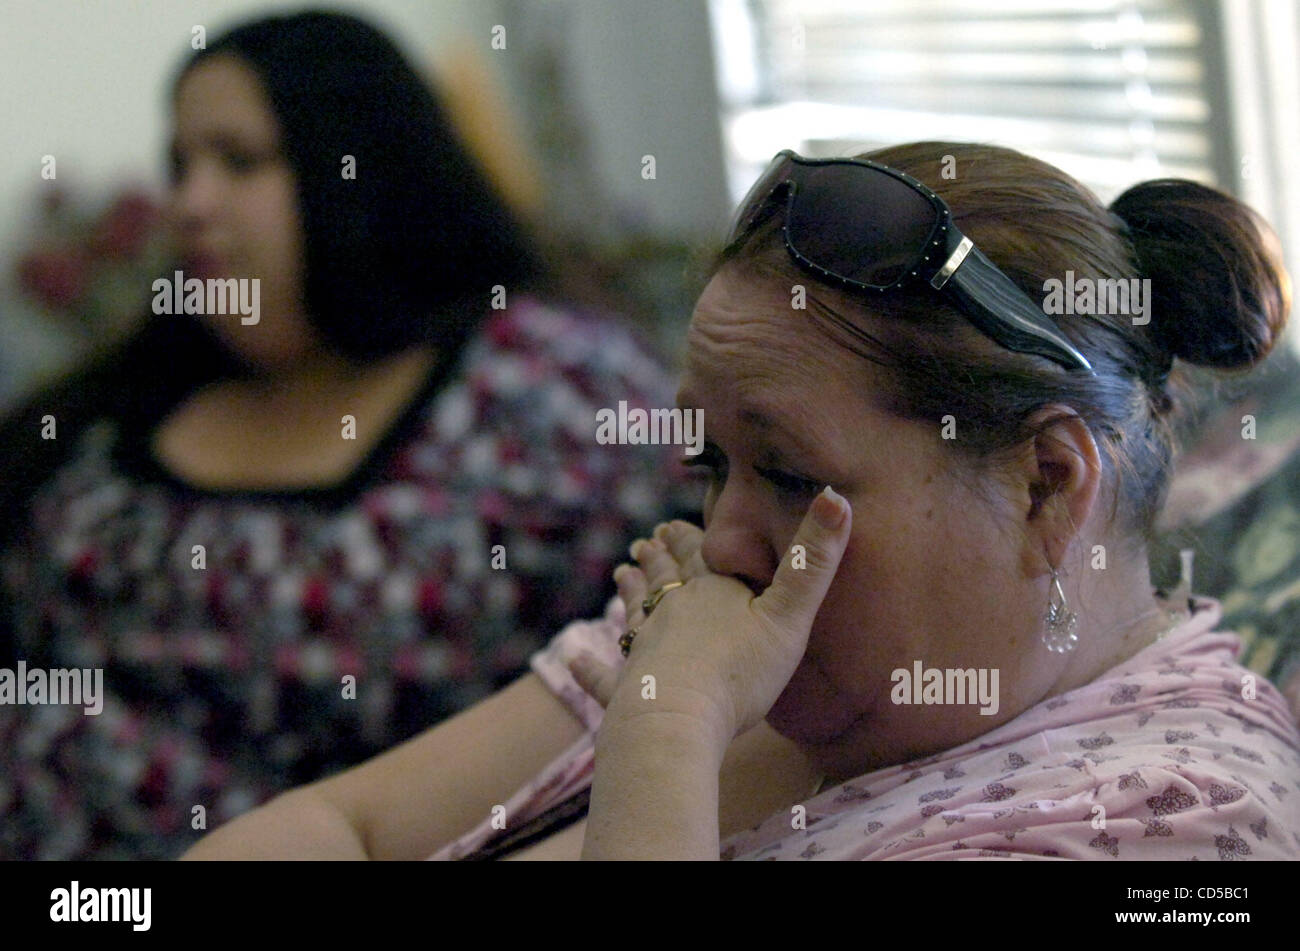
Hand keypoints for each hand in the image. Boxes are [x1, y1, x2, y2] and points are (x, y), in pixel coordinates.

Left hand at [572, 487, 851, 741]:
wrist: (679, 721)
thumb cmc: (740, 672)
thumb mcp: (790, 615)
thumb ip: (814, 561)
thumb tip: (838, 494)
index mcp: (710, 593)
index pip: (698, 557)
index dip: (688, 539)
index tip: (671, 524)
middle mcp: (671, 613)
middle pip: (663, 579)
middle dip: (658, 558)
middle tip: (645, 541)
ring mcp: (644, 651)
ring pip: (635, 614)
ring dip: (629, 593)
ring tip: (620, 574)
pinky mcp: (626, 691)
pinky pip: (605, 677)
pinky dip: (589, 668)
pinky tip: (571, 660)